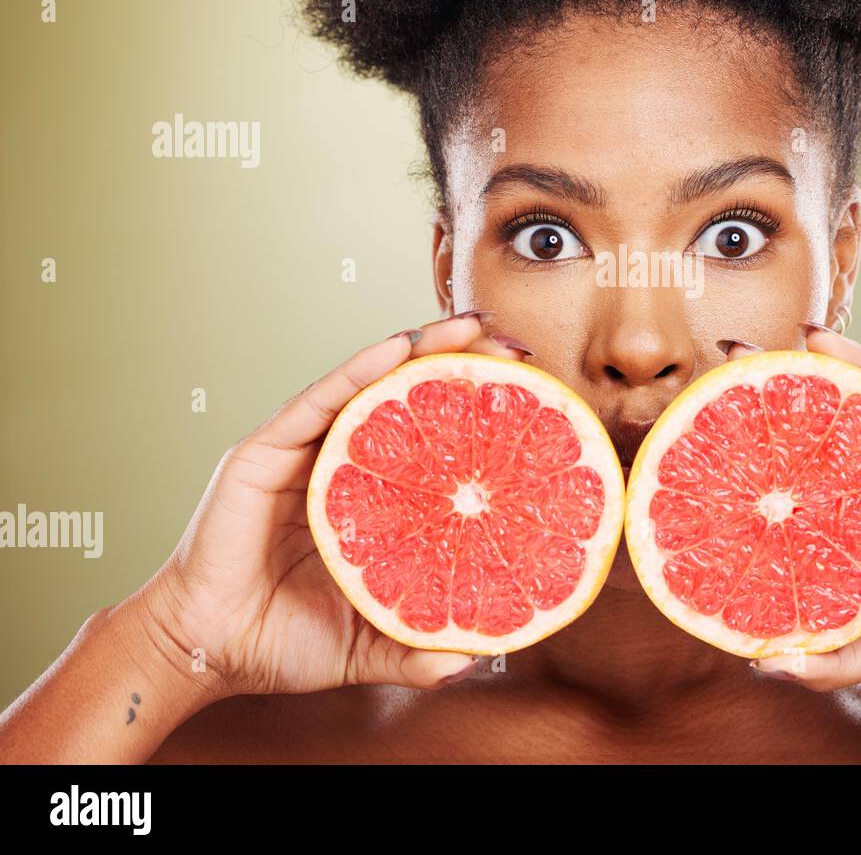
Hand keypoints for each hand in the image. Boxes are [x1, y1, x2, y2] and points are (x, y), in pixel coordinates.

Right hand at [138, 313, 530, 698]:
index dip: (472, 410)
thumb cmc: (283, 642)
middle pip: (403, 397)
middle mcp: (335, 462)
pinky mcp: (263, 452)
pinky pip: (318, 402)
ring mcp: (299, 452)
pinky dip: (359, 371)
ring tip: (468, 327)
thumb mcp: (369, 646)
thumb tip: (474, 660)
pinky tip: (399, 349)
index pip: (426, 437)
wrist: (206, 653)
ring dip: (418, 349)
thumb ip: (417, 649)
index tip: (528, 391)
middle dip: (457, 364)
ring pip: (365, 385)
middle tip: (511, 346)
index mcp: (365, 497)